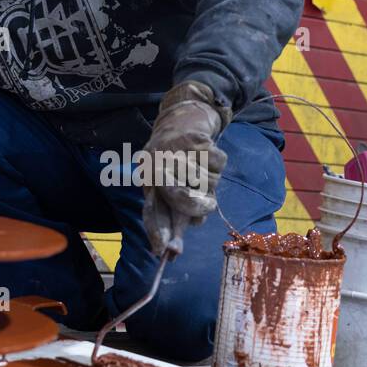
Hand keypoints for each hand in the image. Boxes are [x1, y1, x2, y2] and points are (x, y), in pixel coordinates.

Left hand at [141, 81, 231, 255]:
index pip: (152, 211)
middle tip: (205, 203)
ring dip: (211, 180)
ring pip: (208, 183)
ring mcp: (175, 152)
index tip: (168, 252)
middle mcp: (157, 167)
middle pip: (183, 200)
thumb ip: (176, 212)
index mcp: (148, 181)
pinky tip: (207, 153)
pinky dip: (218, 161)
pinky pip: (218, 163)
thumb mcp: (170, 182)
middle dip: (198, 205)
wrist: (185, 115)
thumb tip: (179, 244)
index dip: (160, 232)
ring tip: (201, 167)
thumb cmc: (178, 157)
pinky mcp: (195, 139)